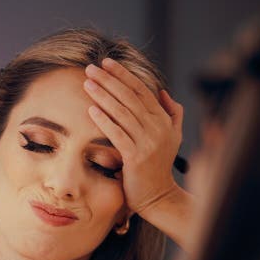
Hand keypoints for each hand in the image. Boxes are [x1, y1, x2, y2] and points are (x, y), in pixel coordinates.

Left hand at [83, 57, 183, 214]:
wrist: (158, 196)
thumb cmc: (158, 166)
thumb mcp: (172, 137)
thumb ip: (171, 113)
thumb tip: (163, 92)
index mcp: (163, 119)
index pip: (141, 90)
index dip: (123, 75)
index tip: (107, 63)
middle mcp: (157, 127)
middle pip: (130, 97)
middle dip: (109, 80)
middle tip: (90, 68)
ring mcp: (147, 142)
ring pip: (123, 113)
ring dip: (103, 96)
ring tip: (87, 83)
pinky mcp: (136, 157)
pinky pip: (118, 134)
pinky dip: (105, 120)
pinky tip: (91, 109)